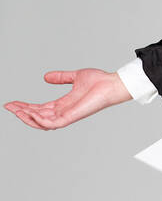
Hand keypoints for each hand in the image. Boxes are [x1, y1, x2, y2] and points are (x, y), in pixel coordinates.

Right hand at [4, 69, 131, 129]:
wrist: (112, 84)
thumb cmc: (99, 81)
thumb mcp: (75, 76)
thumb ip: (60, 77)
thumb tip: (45, 77)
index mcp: (63, 104)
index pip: (40, 109)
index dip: (25, 107)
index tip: (12, 103)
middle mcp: (64, 112)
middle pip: (37, 116)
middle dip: (21, 113)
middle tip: (9, 107)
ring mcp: (68, 116)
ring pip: (42, 123)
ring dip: (27, 118)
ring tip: (16, 111)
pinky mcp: (72, 117)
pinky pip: (52, 123)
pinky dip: (40, 120)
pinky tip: (31, 113)